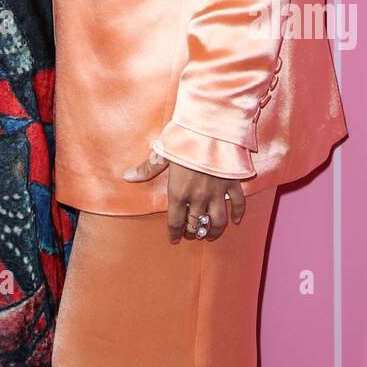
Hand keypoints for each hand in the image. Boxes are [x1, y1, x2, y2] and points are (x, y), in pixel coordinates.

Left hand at [123, 150, 245, 241]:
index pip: (176, 221)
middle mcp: (199, 196)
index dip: (175, 233)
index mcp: (179, 191)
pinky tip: (236, 221)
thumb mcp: (162, 153)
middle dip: (192, 232)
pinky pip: (238, 204)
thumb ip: (147, 169)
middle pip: (195, 224)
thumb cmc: (183, 138)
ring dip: (213, 231)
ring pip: (218, 221)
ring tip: (209, 235)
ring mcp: (218, 192)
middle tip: (190, 235)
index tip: (175, 239)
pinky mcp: (233, 183)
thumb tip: (127, 177)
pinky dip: (238, 214)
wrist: (211, 127)